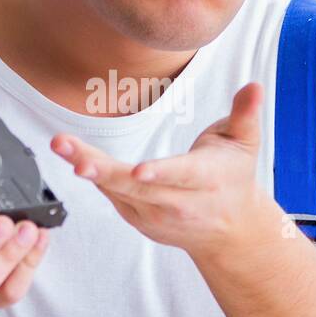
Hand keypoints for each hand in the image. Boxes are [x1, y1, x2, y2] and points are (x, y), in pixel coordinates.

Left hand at [50, 82, 278, 255]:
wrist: (229, 231)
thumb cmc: (233, 179)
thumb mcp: (245, 145)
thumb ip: (246, 115)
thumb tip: (254, 86)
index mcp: (206, 181)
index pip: (182, 177)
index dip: (160, 174)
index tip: (139, 171)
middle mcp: (178, 203)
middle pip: (138, 187)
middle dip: (105, 172)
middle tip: (77, 158)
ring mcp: (155, 216)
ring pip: (117, 191)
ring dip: (87, 167)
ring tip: (62, 145)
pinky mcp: (138, 219)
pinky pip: (112, 195)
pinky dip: (93, 176)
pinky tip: (72, 154)